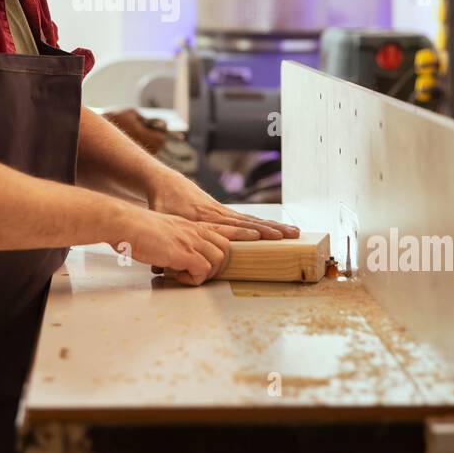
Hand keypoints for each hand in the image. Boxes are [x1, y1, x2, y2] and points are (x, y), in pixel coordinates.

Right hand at [107, 203, 266, 285]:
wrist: (126, 223)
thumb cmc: (138, 230)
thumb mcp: (164, 232)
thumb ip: (176, 243)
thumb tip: (176, 261)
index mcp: (192, 225)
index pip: (226, 227)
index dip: (243, 233)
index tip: (258, 236)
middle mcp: (196, 231)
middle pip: (226, 248)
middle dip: (221, 265)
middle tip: (201, 275)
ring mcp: (191, 241)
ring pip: (218, 260)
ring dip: (206, 273)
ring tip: (187, 276)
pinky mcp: (183, 252)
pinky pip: (202, 270)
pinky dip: (194, 279)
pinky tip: (179, 277)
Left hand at [144, 168, 299, 241]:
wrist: (165, 183)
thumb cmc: (163, 204)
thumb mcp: (163, 221)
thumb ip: (165, 243)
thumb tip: (159, 269)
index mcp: (206, 218)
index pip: (235, 226)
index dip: (254, 232)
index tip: (272, 237)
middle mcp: (219, 214)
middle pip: (251, 222)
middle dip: (273, 229)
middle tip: (293, 234)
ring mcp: (223, 212)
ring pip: (253, 220)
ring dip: (274, 226)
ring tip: (294, 231)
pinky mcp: (223, 211)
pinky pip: (247, 218)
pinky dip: (262, 223)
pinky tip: (275, 228)